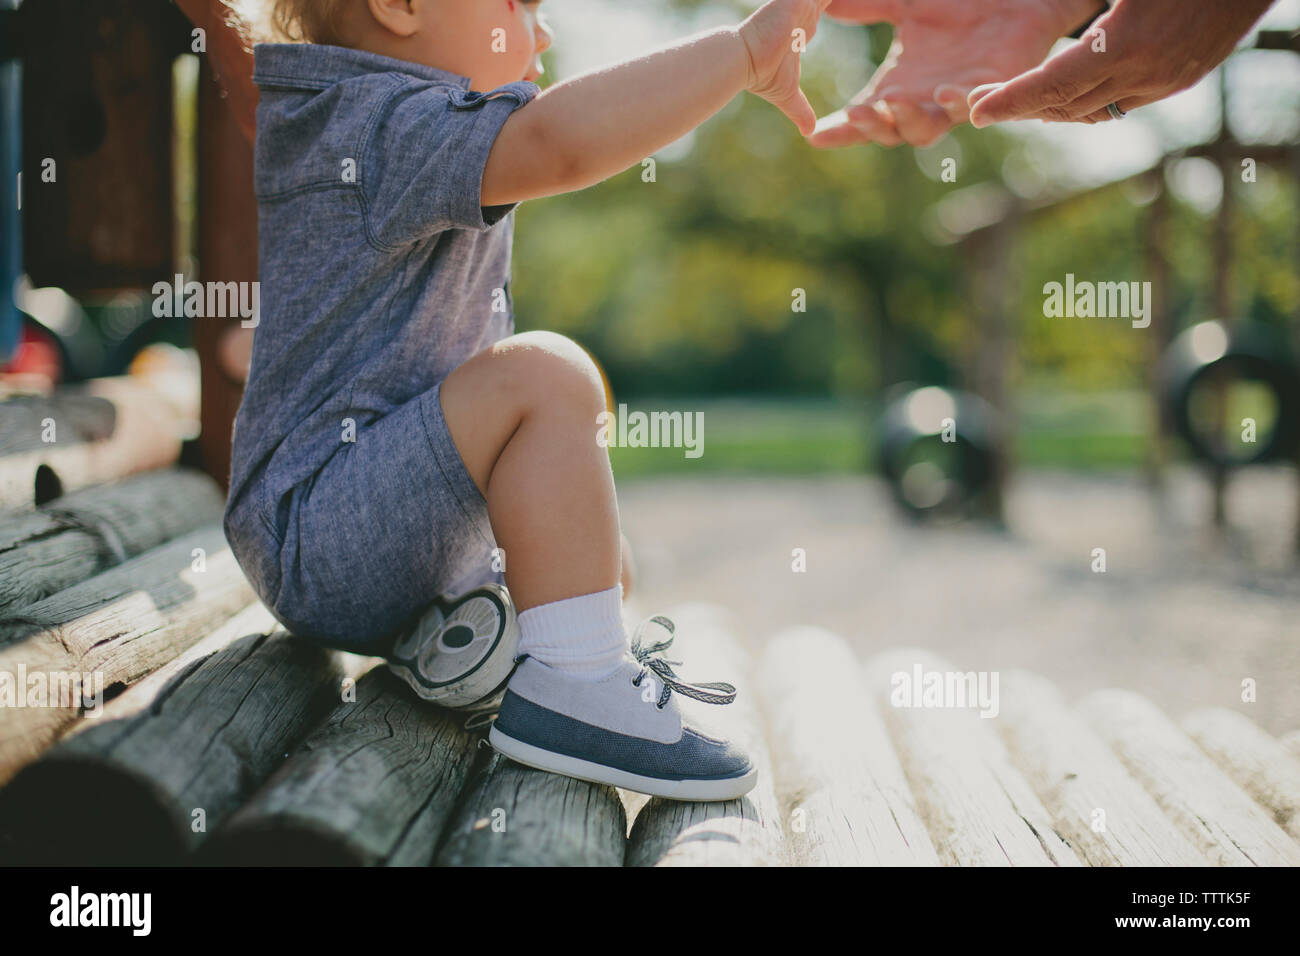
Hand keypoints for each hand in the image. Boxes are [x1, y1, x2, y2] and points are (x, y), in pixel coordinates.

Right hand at [739, 0, 833, 135]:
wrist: (742, 61)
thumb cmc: (761, 76)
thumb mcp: (788, 94)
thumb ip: (801, 109)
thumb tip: (809, 132)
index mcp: (804, 26)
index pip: (823, 6)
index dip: (836, 5)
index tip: (851, 6)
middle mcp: (804, 10)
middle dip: (839, 0)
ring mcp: (801, 1)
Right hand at [808, 0, 1096, 148]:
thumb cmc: (958, 5)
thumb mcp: (903, 4)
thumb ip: (866, 8)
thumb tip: (821, 5)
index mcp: (900, 86)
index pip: (865, 117)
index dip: (842, 131)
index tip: (815, 135)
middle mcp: (925, 101)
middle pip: (893, 131)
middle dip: (874, 126)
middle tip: (856, 112)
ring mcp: (958, 100)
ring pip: (930, 129)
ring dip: (911, 120)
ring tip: (896, 100)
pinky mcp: (994, 89)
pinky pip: (978, 106)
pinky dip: (964, 104)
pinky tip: (948, 93)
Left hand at [968, 0, 1275, 125]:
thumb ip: (1080, 9)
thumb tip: (1049, 22)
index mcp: (1127, 44)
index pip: (1052, 86)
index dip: (1010, 101)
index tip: (975, 113)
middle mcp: (1146, 73)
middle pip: (1066, 107)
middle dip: (1020, 108)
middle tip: (981, 105)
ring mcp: (1167, 81)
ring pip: (1093, 111)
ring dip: (1052, 109)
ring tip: (1015, 102)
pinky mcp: (1182, 79)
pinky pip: (1123, 102)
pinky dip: (1087, 100)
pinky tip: (1066, 91)